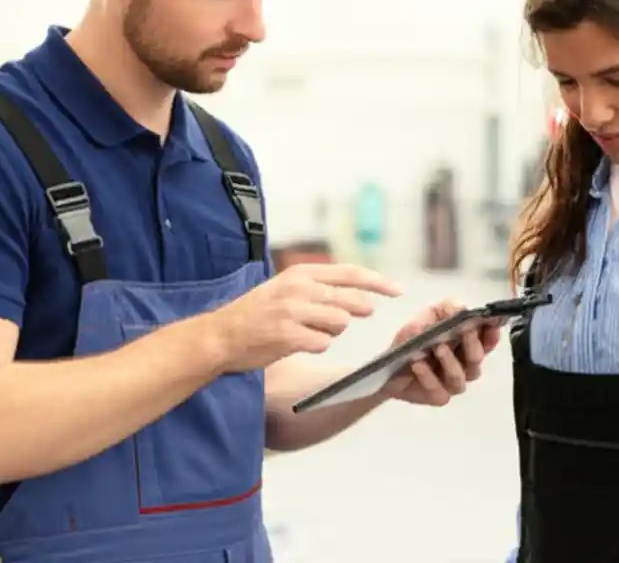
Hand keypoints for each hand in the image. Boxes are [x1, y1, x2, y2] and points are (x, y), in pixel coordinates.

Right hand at [211, 264, 401, 372]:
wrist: (220, 335)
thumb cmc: (256, 314)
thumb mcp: (286, 288)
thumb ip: (319, 288)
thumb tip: (361, 297)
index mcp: (300, 273)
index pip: (350, 273)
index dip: (378, 282)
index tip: (398, 290)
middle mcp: (299, 288)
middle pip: (351, 300)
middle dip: (360, 310)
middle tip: (360, 315)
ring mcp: (293, 311)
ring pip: (340, 324)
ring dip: (332, 332)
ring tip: (310, 331)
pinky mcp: (288, 335)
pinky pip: (322, 344)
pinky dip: (316, 346)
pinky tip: (297, 343)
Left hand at [380, 299, 503, 406]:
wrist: (390, 363)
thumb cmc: (415, 337)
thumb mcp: (429, 315)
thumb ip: (447, 309)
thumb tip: (462, 308)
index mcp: (468, 344)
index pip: (487, 341)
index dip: (491, 334)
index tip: (490, 324)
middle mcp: (465, 366)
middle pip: (477, 358)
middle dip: (471, 343)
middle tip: (464, 330)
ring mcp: (452, 384)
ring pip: (459, 377)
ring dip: (449, 361)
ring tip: (437, 347)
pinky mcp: (437, 397)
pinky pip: (438, 391)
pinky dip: (428, 377)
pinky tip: (418, 364)